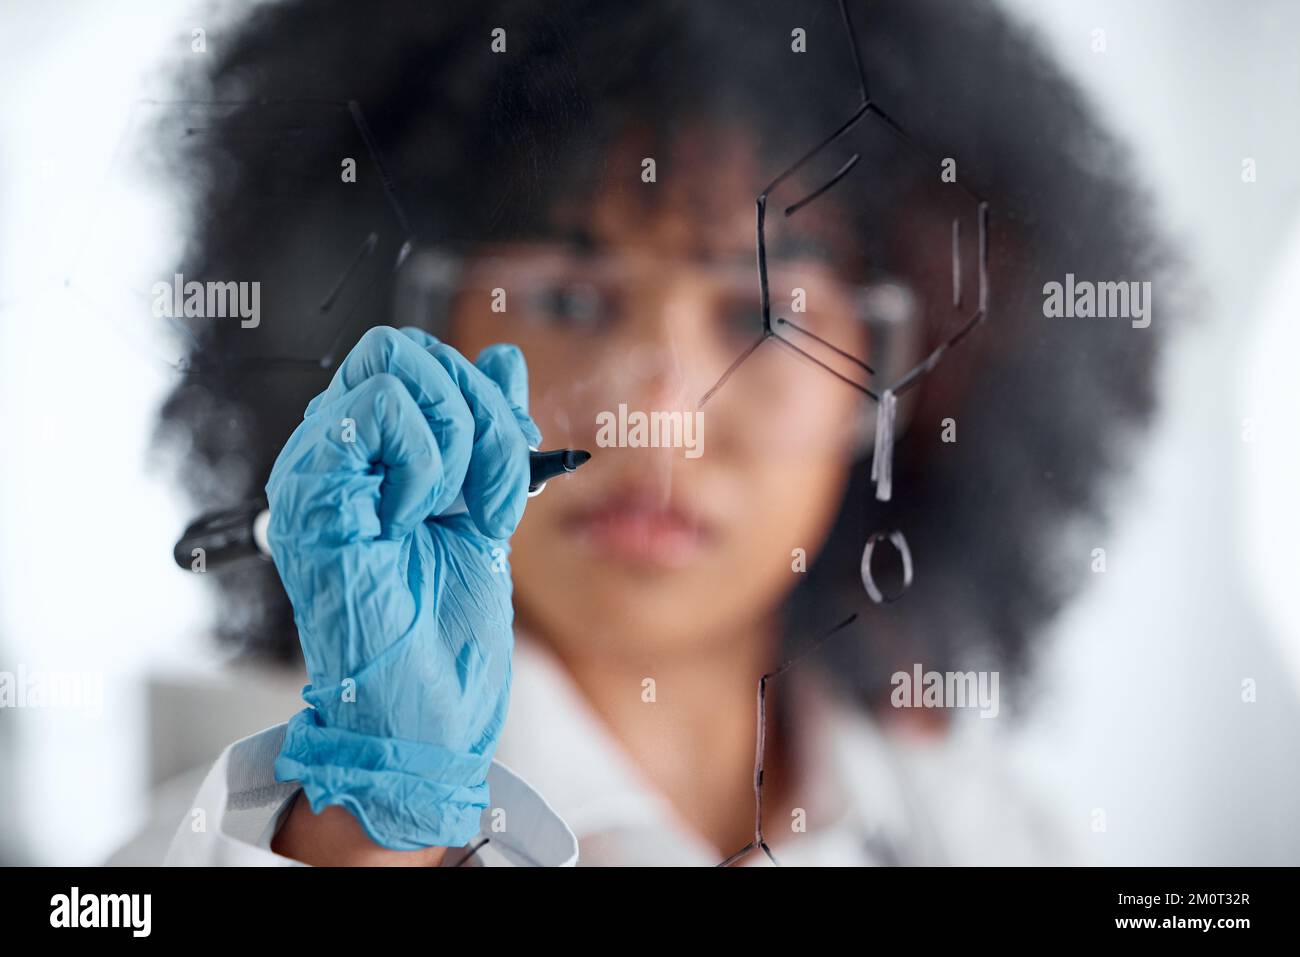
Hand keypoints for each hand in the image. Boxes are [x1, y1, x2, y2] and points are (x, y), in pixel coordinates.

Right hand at [266, 325, 541, 850]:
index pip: (421, 359)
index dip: (484, 398)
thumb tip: (503, 358)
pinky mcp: (310, 495)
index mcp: (370, 455)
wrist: (429, 713)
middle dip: (480, 409)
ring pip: (394, 362)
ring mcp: (316, 470)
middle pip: (407, 346)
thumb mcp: (485, 508)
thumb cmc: (446, 632)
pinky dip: (425, 458)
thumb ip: (490, 432)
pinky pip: (375, 409)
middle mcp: (335, 454)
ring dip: (460, 436)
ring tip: (452, 512)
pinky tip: (415, 519)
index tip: (512, 474)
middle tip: (490, 495)